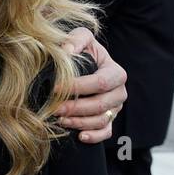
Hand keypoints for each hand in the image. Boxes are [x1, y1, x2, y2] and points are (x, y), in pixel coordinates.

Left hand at [57, 27, 127, 143]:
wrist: (84, 64)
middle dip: (76, 107)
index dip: (78, 87)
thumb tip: (67, 51)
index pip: (100, 83)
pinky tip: (80, 136)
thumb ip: (76, 40)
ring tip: (60, 120)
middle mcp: (119, 91)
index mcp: (115, 72)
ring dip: (80, 122)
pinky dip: (94, 136)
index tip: (55, 88)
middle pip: (101, 104)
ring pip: (102, 120)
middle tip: (54, 108)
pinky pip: (106, 132)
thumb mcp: (80, 38)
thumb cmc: (82, 50)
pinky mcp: (109, 120)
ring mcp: (115, 108)